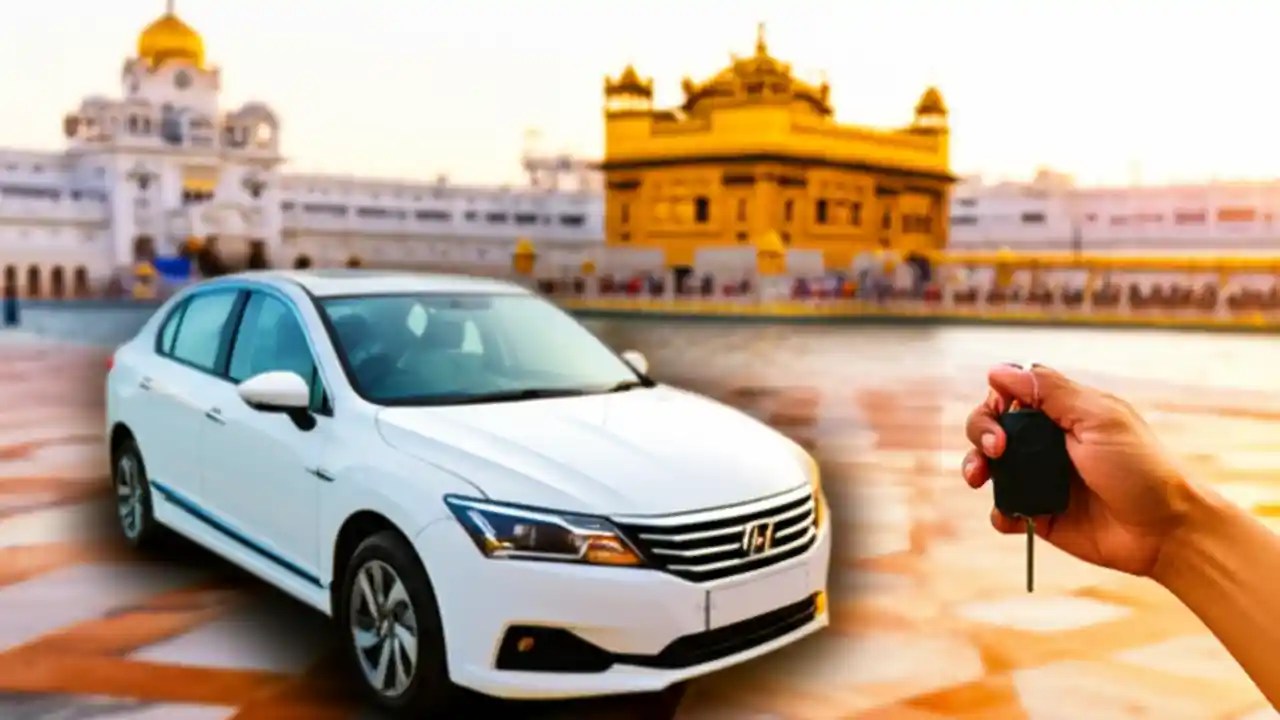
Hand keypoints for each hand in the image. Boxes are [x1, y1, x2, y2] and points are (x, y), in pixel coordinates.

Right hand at [962, 363, 1194, 576]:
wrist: (1165, 530)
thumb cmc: (1141, 468)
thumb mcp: (1099, 419)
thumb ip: (1050, 392)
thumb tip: (999, 370)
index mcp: (1063, 413)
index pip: (1012, 394)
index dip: (996, 403)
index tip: (1002, 420)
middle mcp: (1048, 442)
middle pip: (993, 426)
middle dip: (981, 433)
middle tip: (995, 451)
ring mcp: (1042, 478)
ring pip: (990, 466)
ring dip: (975, 468)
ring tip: (980, 478)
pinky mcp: (1039, 514)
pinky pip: (1004, 509)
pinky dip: (999, 511)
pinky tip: (1011, 514)